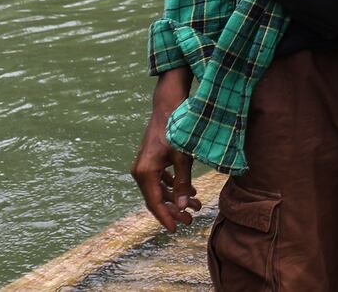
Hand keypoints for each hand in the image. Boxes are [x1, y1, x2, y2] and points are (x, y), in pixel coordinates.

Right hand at [130, 68, 198, 231]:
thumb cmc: (175, 130)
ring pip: (160, 190)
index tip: (175, 229)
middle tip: (191, 220)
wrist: (167, 107)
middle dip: (174, 210)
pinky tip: (190, 191)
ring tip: (196, 206)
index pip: (154, 202)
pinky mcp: (152, 160)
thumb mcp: (182, 156)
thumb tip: (183, 205)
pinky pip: (162, 180)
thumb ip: (183, 181)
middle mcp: (141, 171)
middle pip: (157, 198)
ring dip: (177, 198)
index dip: (165, 217)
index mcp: (145, 172)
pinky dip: (174, 186)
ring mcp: (145, 166)